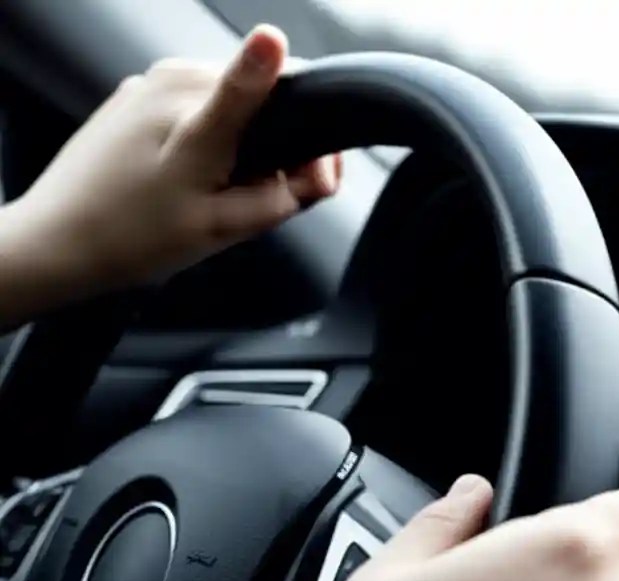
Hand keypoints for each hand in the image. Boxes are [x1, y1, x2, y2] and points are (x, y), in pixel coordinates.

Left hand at [7, 24, 338, 297]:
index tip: (283, 63)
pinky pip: (199, 107)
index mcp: (196, 106)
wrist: (58, 243)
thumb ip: (284, 195)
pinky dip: (213, 138)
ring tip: (223, 191)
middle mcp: (174, 80)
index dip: (300, 98)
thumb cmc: (133, 237)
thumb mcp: (223, 226)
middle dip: (283, 145)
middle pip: (266, 97)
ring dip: (247, 143)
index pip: (272, 80)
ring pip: (234, 103)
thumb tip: (324, 171)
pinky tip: (195, 179)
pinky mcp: (137, 96)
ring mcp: (151, 84)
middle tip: (273, 197)